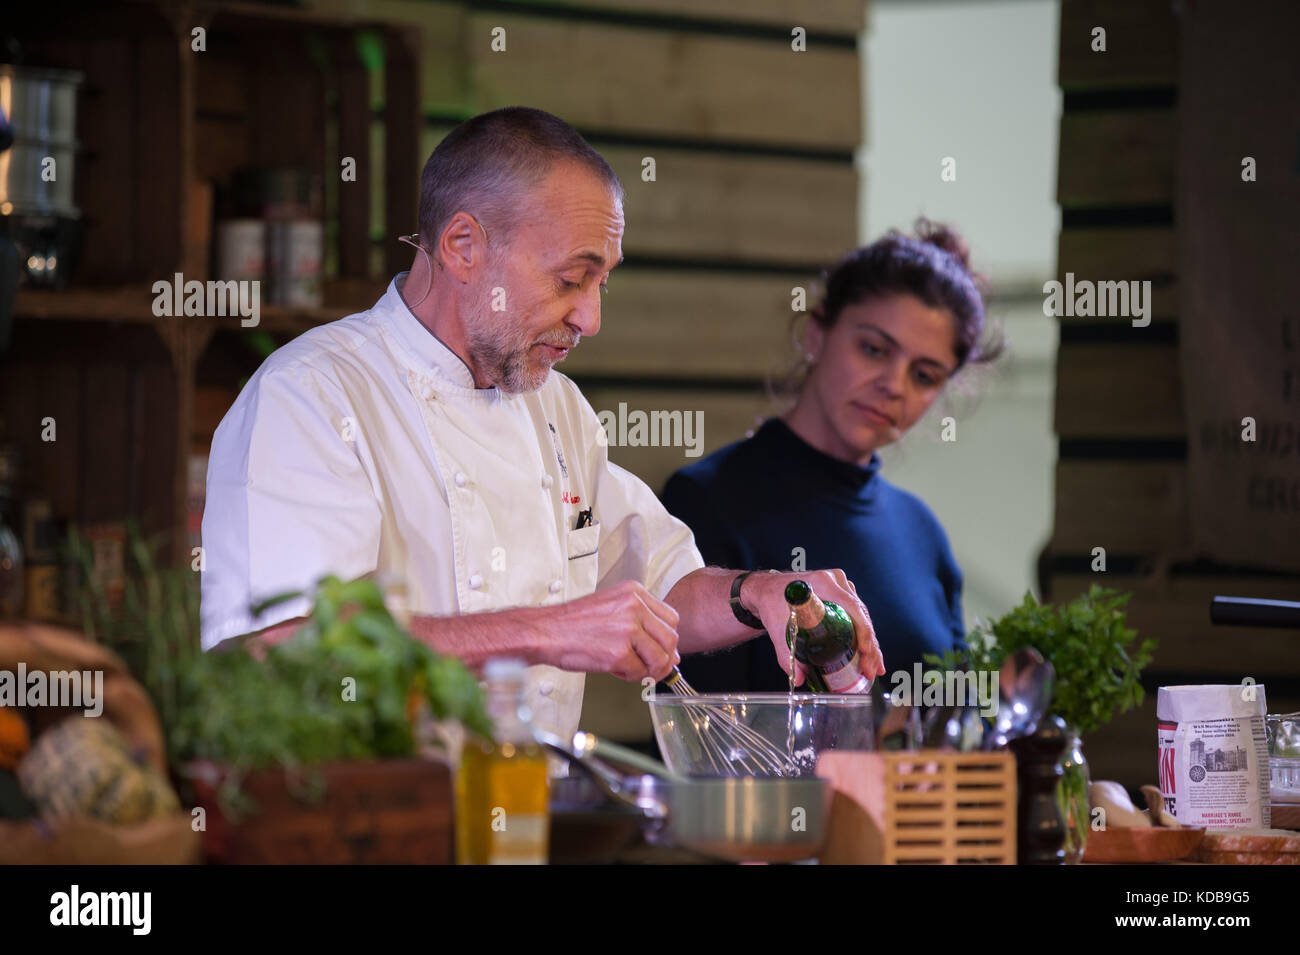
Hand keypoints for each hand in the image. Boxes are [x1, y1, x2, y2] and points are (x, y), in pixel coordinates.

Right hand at [535, 580, 680, 681]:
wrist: (546, 631)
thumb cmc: (573, 623)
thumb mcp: (612, 607)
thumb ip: (641, 623)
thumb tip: (669, 651)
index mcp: (634, 592)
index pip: (671, 618)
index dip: (668, 639)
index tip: (662, 650)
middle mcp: (634, 606)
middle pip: (671, 638)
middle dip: (664, 658)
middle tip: (651, 668)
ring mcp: (627, 629)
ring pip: (660, 658)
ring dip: (649, 670)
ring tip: (632, 669)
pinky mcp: (618, 652)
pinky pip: (639, 672)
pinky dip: (630, 677)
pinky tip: (616, 670)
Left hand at [740, 569, 884, 687]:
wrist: (766, 591)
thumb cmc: (771, 601)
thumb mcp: (776, 626)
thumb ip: (786, 652)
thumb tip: (798, 678)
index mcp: (823, 582)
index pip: (852, 607)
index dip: (863, 632)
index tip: (865, 653)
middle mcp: (835, 581)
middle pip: (861, 615)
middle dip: (869, 646)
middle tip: (870, 670)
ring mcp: (840, 587)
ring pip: (863, 617)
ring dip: (870, 644)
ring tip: (873, 668)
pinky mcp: (840, 595)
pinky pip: (857, 616)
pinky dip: (863, 636)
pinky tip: (868, 655)